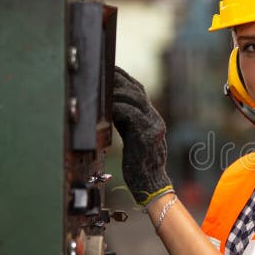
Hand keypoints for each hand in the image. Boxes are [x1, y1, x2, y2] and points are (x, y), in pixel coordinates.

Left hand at [112, 66, 172, 205]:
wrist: (152, 186)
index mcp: (151, 118)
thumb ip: (127, 122)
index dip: (124, 77)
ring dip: (116, 91)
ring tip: (100, 89)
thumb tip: (110, 106)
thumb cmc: (139, 166)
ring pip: (135, 98)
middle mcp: (154, 119)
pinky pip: (132, 114)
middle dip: (118, 78)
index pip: (139, 90)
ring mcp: (153, 126)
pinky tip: (106, 108)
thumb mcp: (133, 139)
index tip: (108, 68)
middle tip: (100, 71)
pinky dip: (118, 108)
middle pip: (137, 89)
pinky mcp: (148, 135)